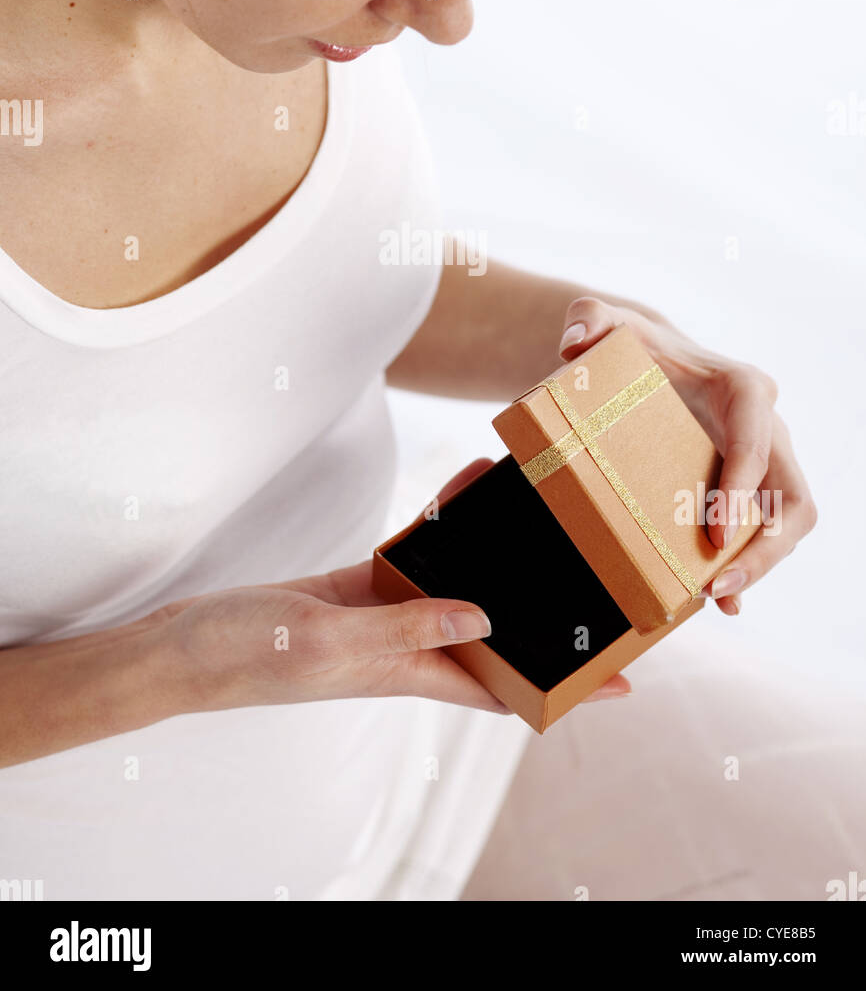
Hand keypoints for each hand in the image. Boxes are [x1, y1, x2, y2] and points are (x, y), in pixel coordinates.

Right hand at [145, 458, 629, 716]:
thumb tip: (485, 619)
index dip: (566, 693)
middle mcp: (410, 647)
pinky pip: (423, 553)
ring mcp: (387, 613)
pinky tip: (472, 490)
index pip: (506, 691)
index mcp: (408, 674)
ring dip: (505, 560)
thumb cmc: (248, 654)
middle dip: (551, 620)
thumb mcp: (328, 642)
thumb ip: (404, 628)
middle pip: (500, 636)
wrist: (189, 642)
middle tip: (608, 586)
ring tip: (553, 524)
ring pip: (465, 585)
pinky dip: (450, 523)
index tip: (626, 684)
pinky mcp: (363, 584)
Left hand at [557, 298, 817, 612]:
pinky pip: (765, 534)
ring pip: (787, 521)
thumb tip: (573, 345)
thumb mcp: (607, 322)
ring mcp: (763, 463)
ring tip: (716, 596)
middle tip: (719, 580)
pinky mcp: (750, 489)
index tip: (716, 530)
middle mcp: (766, 427)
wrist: (645, 364)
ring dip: (762, 564)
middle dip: (767, 544)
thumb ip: (587, 317)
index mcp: (742, 388)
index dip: (744, 486)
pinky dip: (749, 569)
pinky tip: (722, 601)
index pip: (756, 439)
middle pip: (791, 494)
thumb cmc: (632, 344)